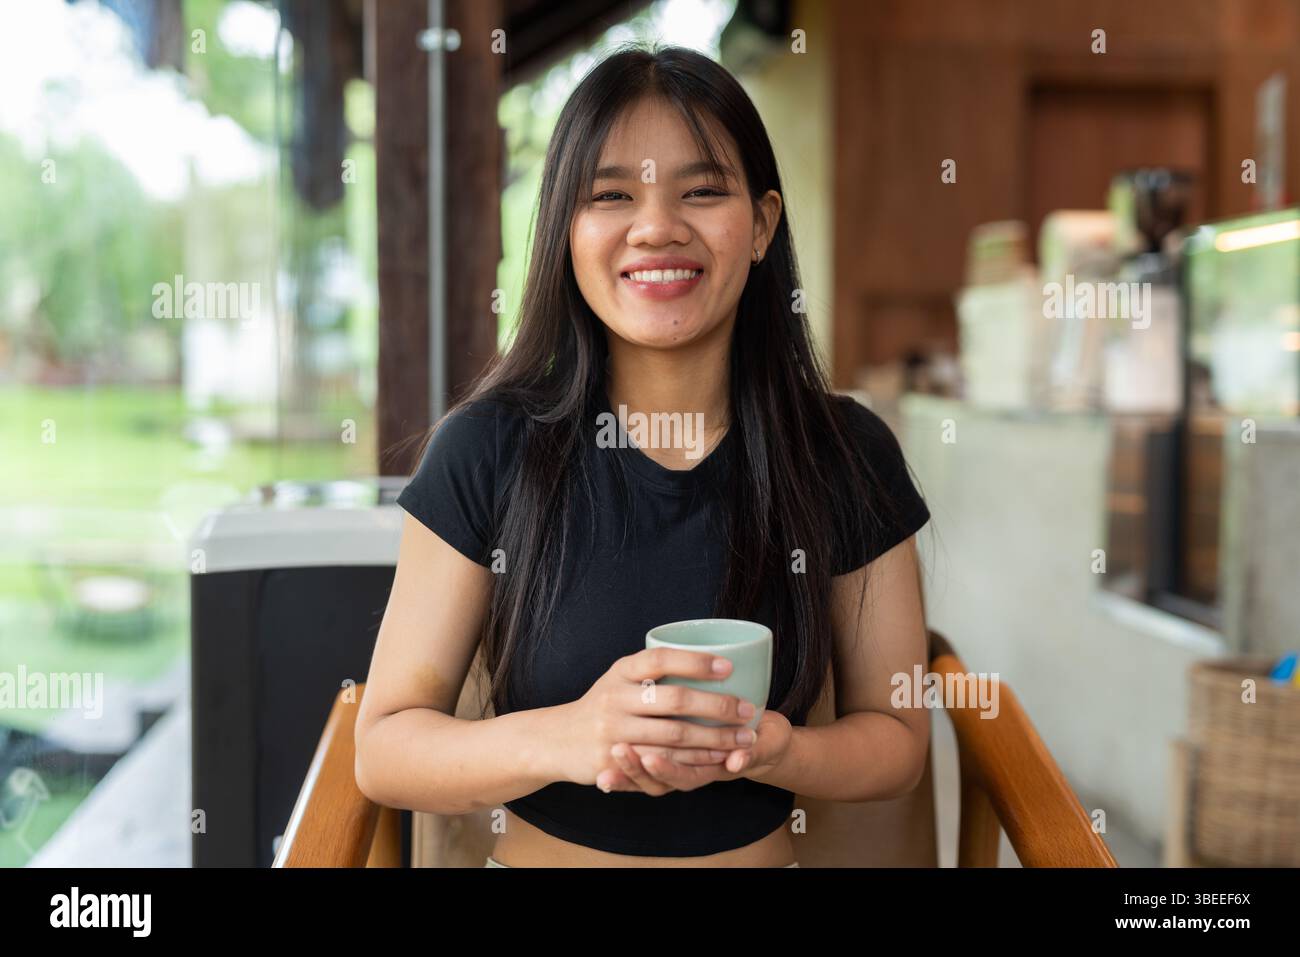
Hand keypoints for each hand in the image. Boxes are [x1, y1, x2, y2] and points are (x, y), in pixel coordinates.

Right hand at [552, 646, 759, 793]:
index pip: (662, 659)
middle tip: (748, 709)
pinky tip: (718, 758)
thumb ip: (652, 670)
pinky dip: (694, 760)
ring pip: (674, 735)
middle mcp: (616, 697)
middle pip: (675, 700)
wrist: (555, 740)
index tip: (729, 666)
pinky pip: (663, 762)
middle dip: (717, 705)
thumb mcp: (619, 678)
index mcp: (621, 670)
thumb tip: (707, 655)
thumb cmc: (602, 705)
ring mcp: (613, 730)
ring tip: (743, 737)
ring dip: (714, 738)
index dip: (696, 661)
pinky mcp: (614, 760)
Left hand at [607, 709, 793, 793]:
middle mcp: (688, 772)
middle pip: (658, 778)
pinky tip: (602, 773)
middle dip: (636, 768)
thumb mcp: (764, 745)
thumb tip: (737, 761)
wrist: (756, 739)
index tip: (649, 760)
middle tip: (618, 752)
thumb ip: (752, 753)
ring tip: (610, 755)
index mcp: (709, 770)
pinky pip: (639, 771)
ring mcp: (674, 765)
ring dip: (626, 768)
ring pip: (645, 776)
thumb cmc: (759, 739)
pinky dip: (622, 772)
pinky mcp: (662, 754)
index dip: (665, 770)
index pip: (683, 777)